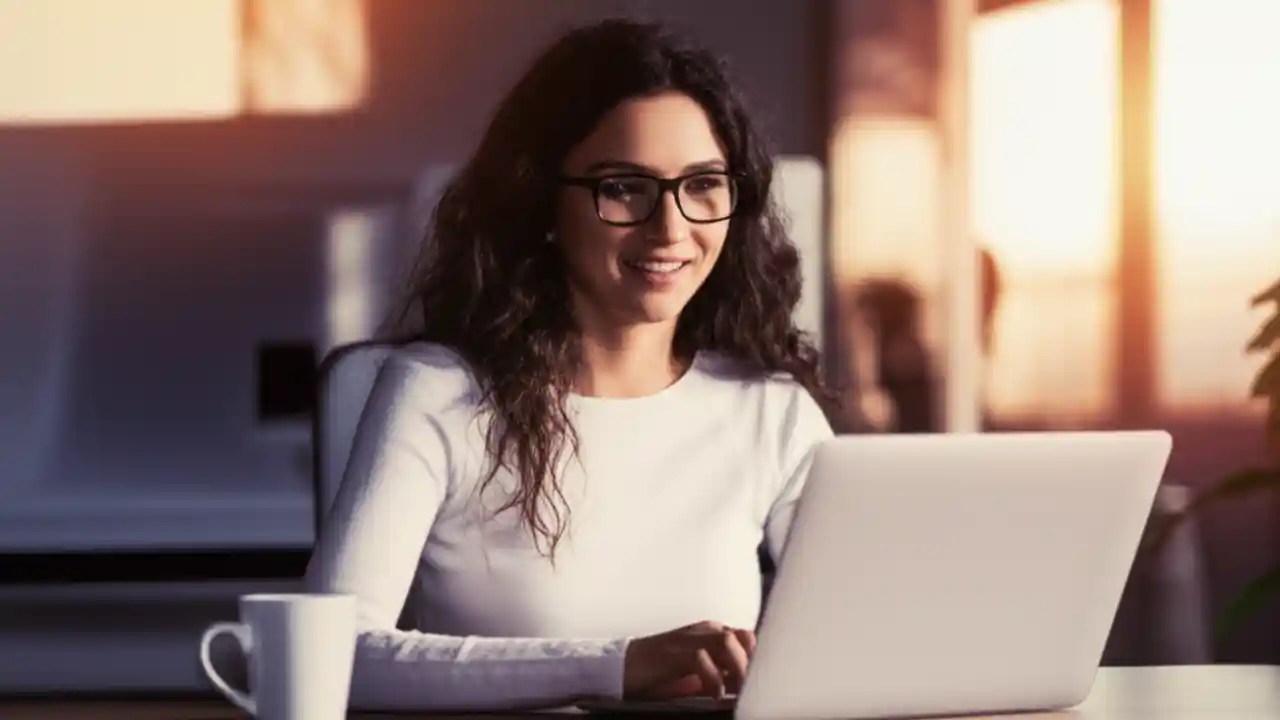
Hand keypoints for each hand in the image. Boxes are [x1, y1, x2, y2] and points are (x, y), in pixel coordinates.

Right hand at [622, 620, 755, 699]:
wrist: (622, 668)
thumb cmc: (662, 674)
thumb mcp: (699, 674)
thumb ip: (723, 673)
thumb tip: (748, 688)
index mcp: (712, 633)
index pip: (748, 638)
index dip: (759, 659)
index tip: (763, 683)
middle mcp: (703, 631)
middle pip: (742, 638)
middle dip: (752, 665)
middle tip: (754, 691)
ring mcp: (687, 639)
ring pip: (726, 643)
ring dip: (738, 669)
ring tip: (739, 693)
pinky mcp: (672, 652)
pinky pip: (701, 658)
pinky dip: (713, 678)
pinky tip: (715, 694)